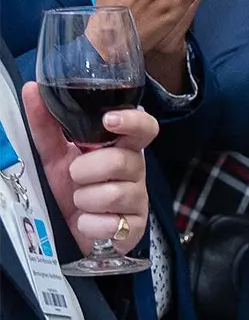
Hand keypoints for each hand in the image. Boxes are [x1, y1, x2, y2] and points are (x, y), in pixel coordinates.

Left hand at [22, 82, 155, 256]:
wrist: (69, 229)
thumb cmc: (67, 188)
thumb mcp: (53, 155)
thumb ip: (45, 124)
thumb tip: (33, 89)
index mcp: (121, 147)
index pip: (145, 128)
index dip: (133, 122)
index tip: (109, 120)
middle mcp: (135, 170)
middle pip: (123, 161)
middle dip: (87, 170)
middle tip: (74, 175)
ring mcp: (138, 199)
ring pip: (115, 194)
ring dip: (86, 199)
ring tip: (80, 201)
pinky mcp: (135, 227)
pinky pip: (112, 224)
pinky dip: (90, 224)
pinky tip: (86, 222)